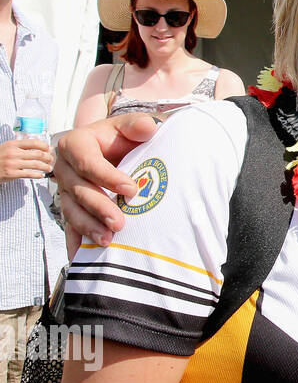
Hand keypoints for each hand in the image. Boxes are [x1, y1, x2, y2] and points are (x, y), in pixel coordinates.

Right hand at [0, 137, 53, 180]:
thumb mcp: (8, 148)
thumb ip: (21, 147)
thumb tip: (40, 148)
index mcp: (12, 144)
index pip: (33, 143)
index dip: (44, 146)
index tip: (49, 149)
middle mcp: (13, 153)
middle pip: (37, 154)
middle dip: (48, 157)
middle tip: (51, 159)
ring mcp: (12, 163)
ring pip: (35, 164)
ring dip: (45, 167)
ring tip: (49, 168)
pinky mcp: (11, 173)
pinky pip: (29, 174)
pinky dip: (38, 175)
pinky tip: (41, 175)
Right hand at [54, 115, 158, 245]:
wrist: (116, 147)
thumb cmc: (124, 136)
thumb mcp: (131, 126)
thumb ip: (138, 125)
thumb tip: (149, 127)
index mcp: (76, 144)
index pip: (88, 163)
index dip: (108, 177)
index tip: (131, 190)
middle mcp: (65, 168)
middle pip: (78, 191)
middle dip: (99, 208)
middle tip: (119, 223)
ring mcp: (66, 190)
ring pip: (72, 211)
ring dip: (88, 227)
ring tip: (107, 241)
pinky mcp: (71, 207)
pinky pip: (70, 226)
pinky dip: (76, 242)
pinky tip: (82, 257)